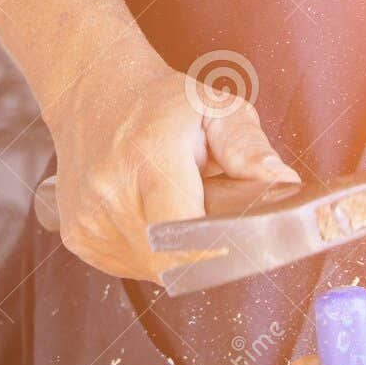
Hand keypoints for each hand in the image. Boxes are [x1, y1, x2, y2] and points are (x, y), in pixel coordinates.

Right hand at [43, 62, 298, 281]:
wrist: (92, 93)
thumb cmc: (160, 104)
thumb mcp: (215, 109)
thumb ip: (249, 149)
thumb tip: (285, 182)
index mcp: (148, 157)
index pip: (185, 233)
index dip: (218, 249)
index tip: (238, 243)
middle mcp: (111, 191)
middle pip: (174, 261)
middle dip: (204, 252)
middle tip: (212, 219)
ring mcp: (90, 219)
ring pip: (155, 271)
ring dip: (178, 254)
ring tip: (178, 208)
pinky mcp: (80, 237)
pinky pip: (132, 267)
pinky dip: (153, 253)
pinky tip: (153, 216)